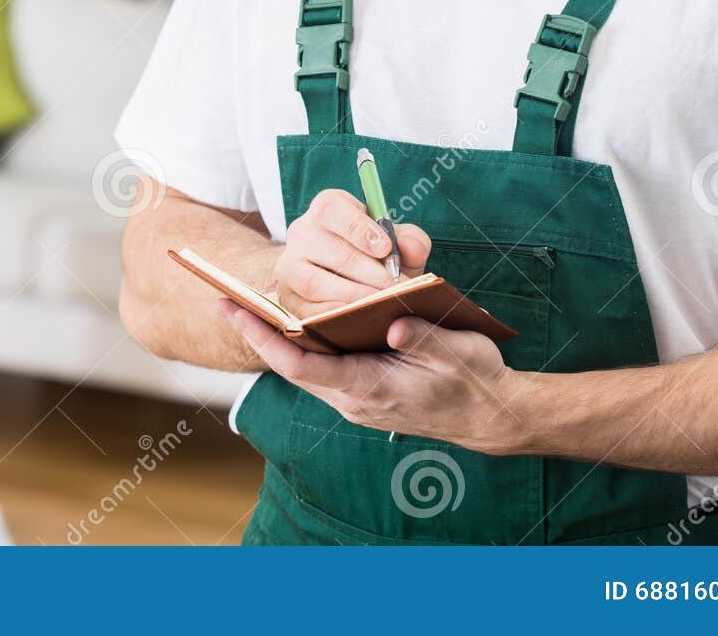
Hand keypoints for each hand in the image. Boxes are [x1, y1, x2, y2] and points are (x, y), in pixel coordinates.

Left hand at [223, 305, 523, 453]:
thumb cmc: (475, 382)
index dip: (265, 339)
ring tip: (248, 305)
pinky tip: (295, 322)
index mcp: (370, 389)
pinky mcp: (364, 395)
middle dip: (258, 333)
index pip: (302, 366)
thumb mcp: (456, 353)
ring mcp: (357, 401)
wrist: (492, 417)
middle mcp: (355, 401)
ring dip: (278, 340)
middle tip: (225, 299)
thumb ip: (421, 339)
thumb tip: (392, 325)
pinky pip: (324, 370)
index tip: (235, 312)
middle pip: (292, 366)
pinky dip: (306, 347)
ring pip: (306, 369)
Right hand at [275, 188, 430, 318]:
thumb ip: (412, 241)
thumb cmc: (375, 254)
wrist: (346, 278)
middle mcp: (301, 232)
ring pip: (313, 282)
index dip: (358, 228)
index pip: (332, 209)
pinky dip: (334, 315)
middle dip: (368, 273)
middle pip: (329, 250)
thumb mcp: (398, 242)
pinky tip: (358, 319)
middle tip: (397, 289)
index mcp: (328, 208)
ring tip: (381, 305)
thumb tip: (411, 249)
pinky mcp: (286, 298)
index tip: (385, 248)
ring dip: (352, 296)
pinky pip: (305, 309)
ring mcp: (289, 266)